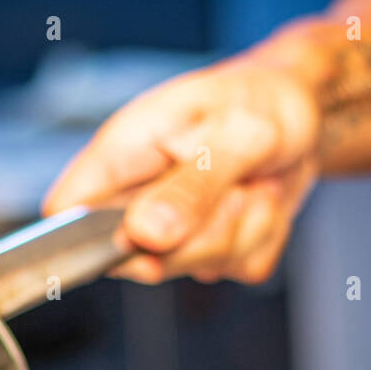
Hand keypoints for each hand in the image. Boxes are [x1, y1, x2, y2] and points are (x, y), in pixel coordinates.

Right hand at [42, 53, 321, 284]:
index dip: (86, 242)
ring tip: (254, 181)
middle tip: (236, 186)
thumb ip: (189, 188)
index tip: (143, 240)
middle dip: (202, 234)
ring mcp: (175, 229)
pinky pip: (237, 267)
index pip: (65, 214)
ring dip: (244, 228)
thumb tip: (144, 235)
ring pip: (198, 265)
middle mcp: (138, 195)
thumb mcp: (234, 133)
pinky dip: (264, 236)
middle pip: (139, 259)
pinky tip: (263, 198)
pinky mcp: (213, 250)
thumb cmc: (260, 102)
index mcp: (121, 152)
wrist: (304, 112)